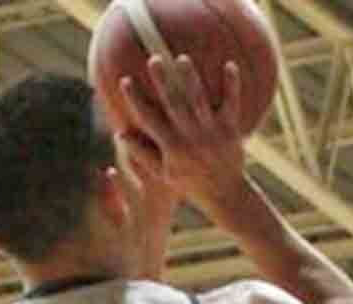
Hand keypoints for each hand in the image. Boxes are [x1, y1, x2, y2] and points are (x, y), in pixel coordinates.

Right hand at [114, 53, 258, 214]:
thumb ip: (142, 153)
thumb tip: (120, 133)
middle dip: (163, 82)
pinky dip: (232, 85)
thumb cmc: (191, 183)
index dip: (136, 100)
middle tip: (154, 59)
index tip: (125, 80)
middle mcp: (190, 137)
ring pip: (199, 101)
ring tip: (183, 58)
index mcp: (171, 146)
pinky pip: (231, 104)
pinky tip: (230, 65)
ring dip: (191, 79)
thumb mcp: (163, 173)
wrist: (225, 195)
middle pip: (174, 104)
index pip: (149, 119)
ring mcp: (211, 133)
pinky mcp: (230, 130)